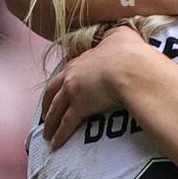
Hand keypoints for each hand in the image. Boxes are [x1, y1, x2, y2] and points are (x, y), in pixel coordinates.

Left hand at [41, 26, 149, 146]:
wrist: (131, 68)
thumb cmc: (129, 52)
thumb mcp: (121, 35)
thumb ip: (114, 35)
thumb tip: (116, 34)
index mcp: (80, 61)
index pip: (64, 74)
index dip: (60, 85)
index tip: (58, 93)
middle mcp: (72, 76)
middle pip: (52, 92)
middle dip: (47, 105)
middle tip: (46, 115)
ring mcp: (74, 92)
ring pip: (56, 110)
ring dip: (50, 123)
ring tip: (47, 135)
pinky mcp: (80, 107)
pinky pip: (67, 124)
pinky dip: (60, 134)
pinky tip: (56, 143)